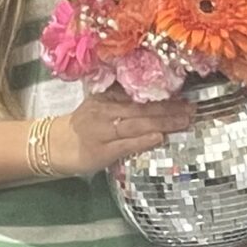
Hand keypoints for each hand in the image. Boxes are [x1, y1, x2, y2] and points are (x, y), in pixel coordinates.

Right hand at [52, 89, 195, 173]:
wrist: (54, 145)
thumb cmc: (83, 126)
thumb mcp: (99, 106)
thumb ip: (122, 100)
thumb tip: (156, 95)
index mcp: (106, 97)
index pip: (138, 94)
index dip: (163, 95)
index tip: (185, 95)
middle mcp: (104, 111)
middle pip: (142, 108)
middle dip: (170, 109)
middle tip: (192, 109)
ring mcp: (102, 131)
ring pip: (137, 124)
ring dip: (163, 123)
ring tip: (183, 122)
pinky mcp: (101, 151)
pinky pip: (126, 144)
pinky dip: (144, 140)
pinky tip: (160, 138)